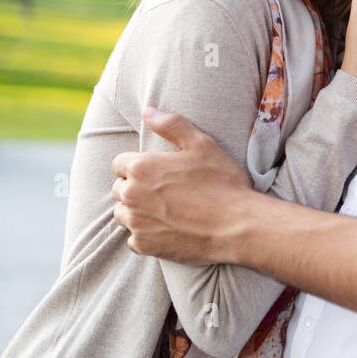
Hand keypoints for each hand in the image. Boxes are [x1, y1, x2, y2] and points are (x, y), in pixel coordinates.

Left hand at [111, 107, 253, 262]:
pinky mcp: (145, 246)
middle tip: (164, 191)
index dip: (137, 165)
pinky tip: (167, 230)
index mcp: (141, 168)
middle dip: (135, 188)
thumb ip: (171, 124)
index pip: (119, 164)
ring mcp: (137, 223)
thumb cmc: (222, 182)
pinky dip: (146, 235)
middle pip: (119, 189)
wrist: (237, 225)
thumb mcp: (202, 144)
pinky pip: (134, 239)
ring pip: (123, 214)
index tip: (156, 171)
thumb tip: (147, 111)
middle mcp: (132, 195)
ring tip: (164, 210)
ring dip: (137, 212)